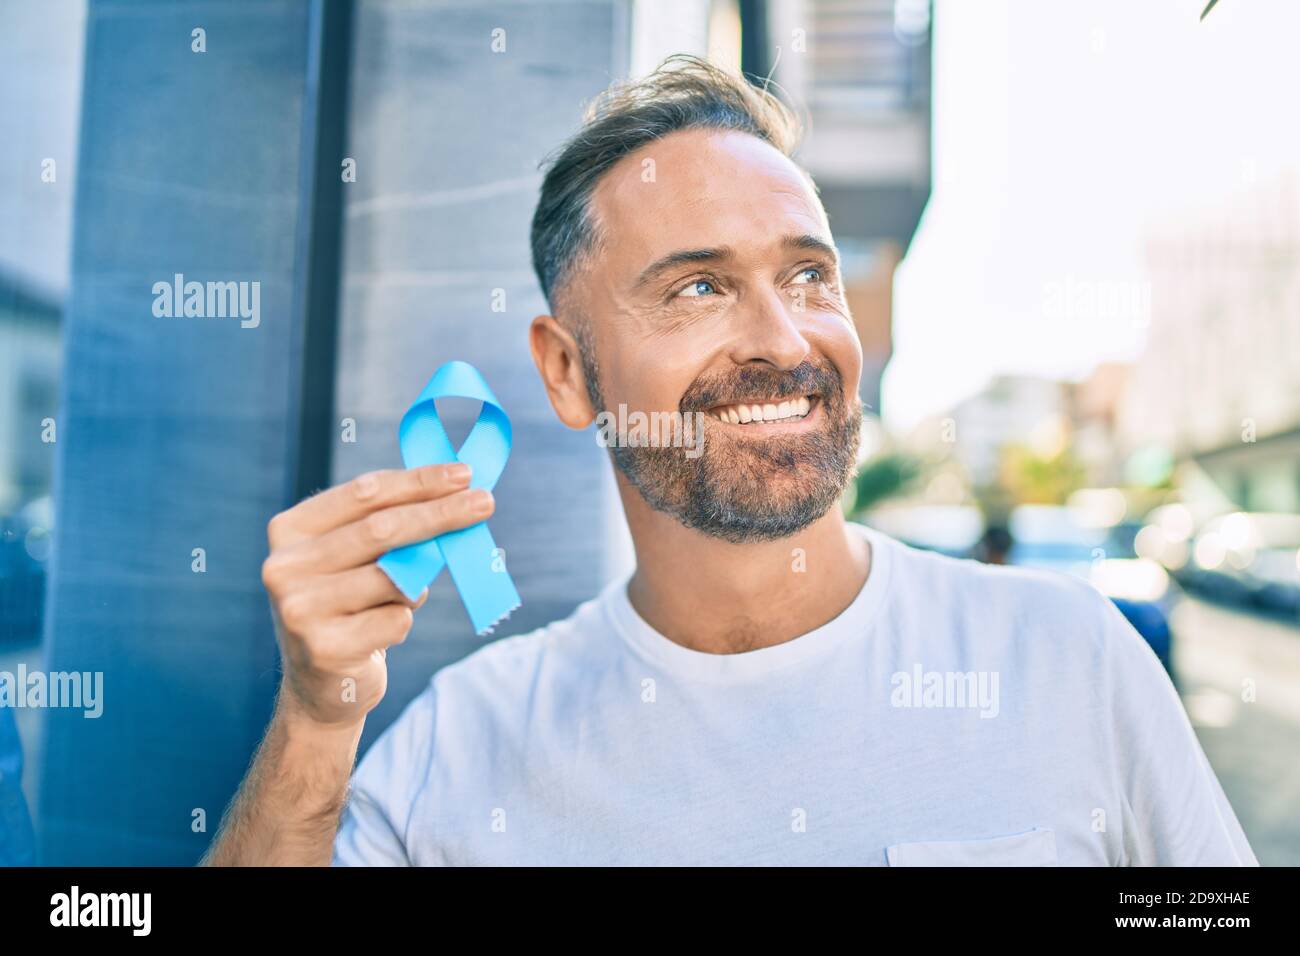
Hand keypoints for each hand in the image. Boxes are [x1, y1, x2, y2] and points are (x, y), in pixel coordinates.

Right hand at [260, 463, 493, 728]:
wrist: (322, 688)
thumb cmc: (351, 607)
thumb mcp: (359, 560)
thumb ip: (392, 529)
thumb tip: (458, 495)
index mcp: (290, 531)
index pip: (365, 493)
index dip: (419, 481)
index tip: (464, 474)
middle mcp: (284, 566)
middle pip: (383, 528)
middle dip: (441, 513)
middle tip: (486, 502)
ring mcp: (300, 609)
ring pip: (396, 578)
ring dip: (417, 585)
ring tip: (402, 598)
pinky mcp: (324, 650)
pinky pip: (397, 621)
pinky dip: (403, 621)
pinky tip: (379, 634)